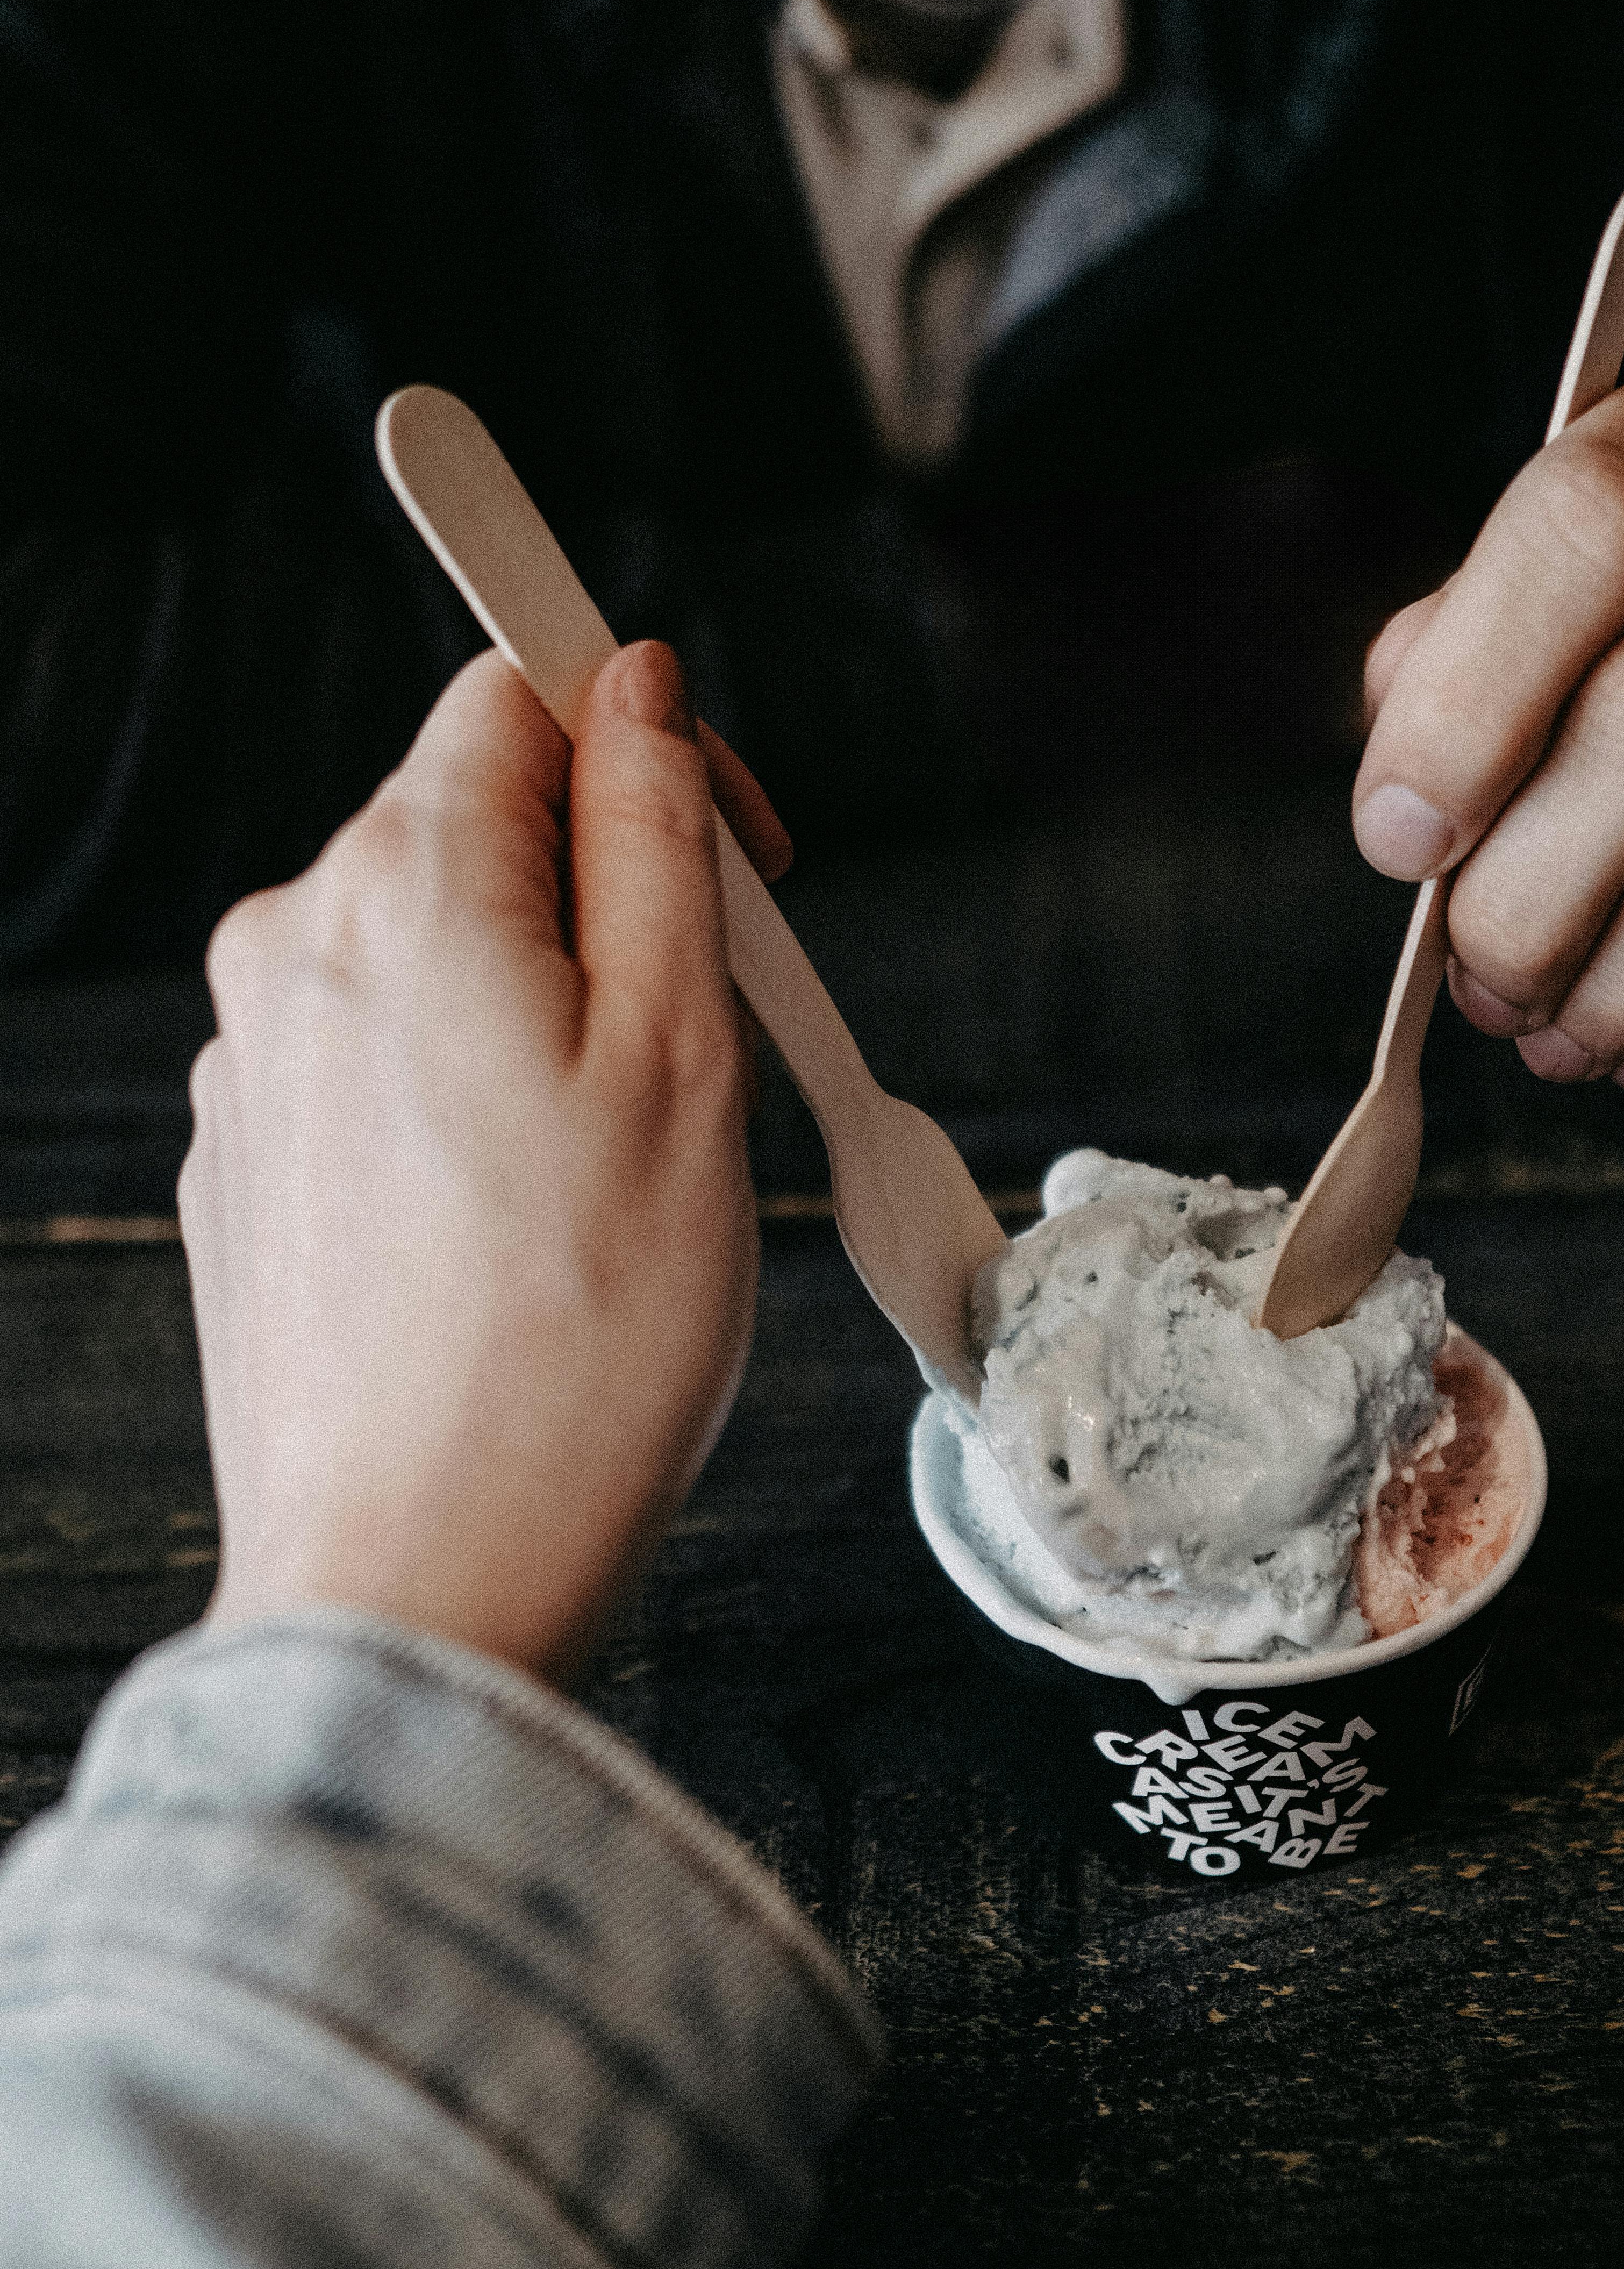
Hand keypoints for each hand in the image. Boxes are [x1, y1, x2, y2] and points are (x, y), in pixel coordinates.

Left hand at [181, 641, 790, 1678]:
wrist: (420, 1581)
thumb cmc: (577, 1347)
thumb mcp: (681, 1055)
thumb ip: (653, 837)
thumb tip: (631, 687)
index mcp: (400, 893)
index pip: (513, 696)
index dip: (645, 741)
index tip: (733, 849)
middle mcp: (290, 953)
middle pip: (471, 830)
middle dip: (604, 896)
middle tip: (707, 1047)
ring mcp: (251, 1069)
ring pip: (430, 954)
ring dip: (542, 1005)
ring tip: (618, 1166)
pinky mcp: (246, 1172)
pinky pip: (376, 1066)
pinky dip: (465, 1096)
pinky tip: (527, 1225)